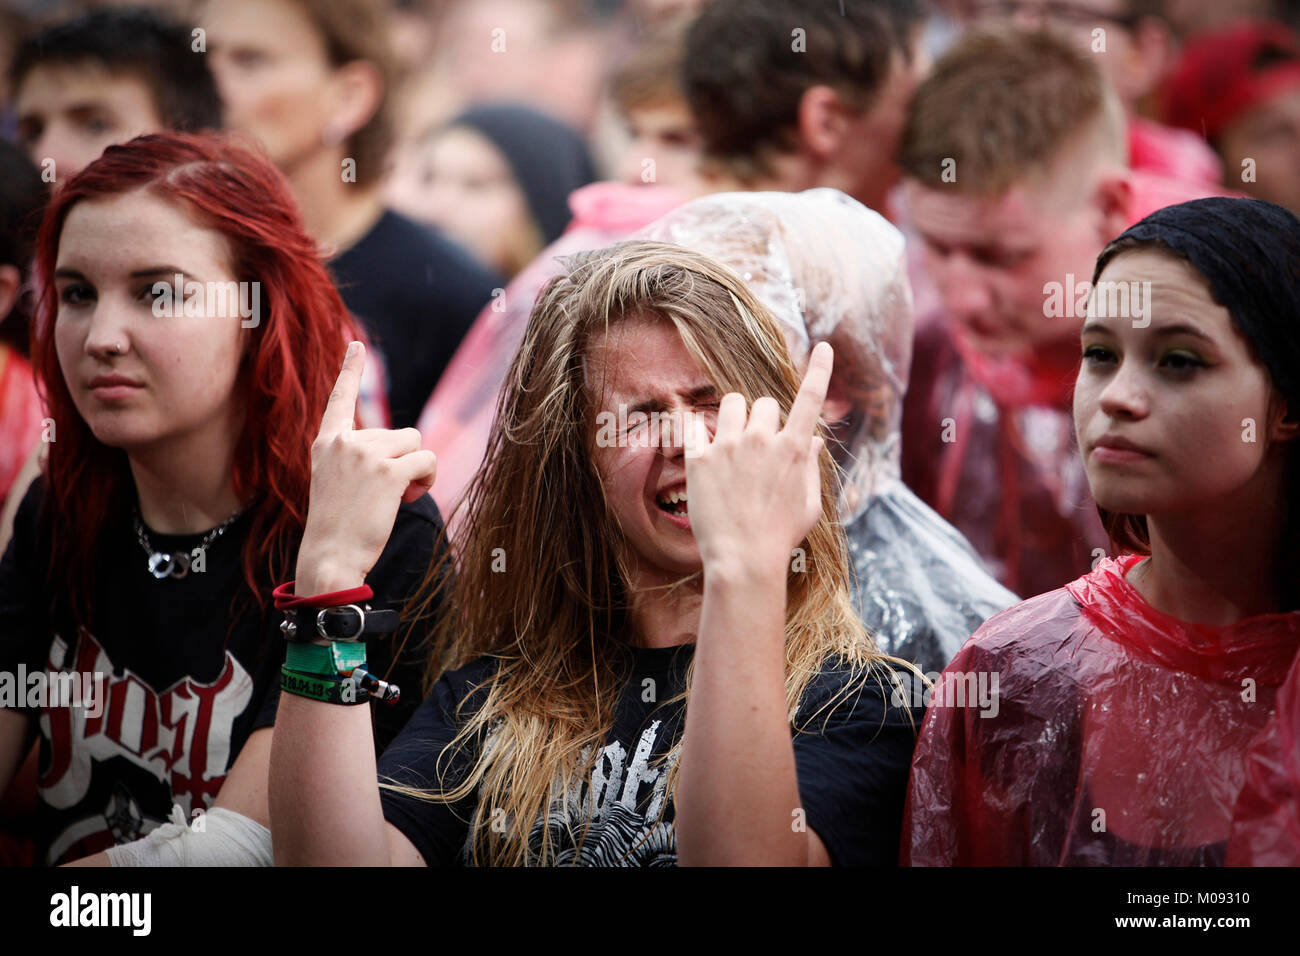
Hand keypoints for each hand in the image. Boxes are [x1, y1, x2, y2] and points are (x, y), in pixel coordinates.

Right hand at [296, 342, 437, 590]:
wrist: (328, 556)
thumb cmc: (336, 526)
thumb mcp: (336, 481)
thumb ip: (357, 457)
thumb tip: (406, 445)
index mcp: (326, 443)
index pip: (340, 399)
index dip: (350, 371)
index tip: (356, 344)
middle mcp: (344, 442)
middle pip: (399, 433)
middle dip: (403, 461)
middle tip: (385, 493)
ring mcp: (365, 454)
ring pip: (416, 445)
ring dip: (418, 471)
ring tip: (397, 497)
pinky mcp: (387, 472)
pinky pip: (426, 461)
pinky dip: (428, 479)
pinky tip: (408, 497)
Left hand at [684, 342, 831, 578]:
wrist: (743, 560)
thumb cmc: (780, 537)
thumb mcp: (808, 505)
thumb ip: (809, 466)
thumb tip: (811, 439)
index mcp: (793, 449)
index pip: (811, 399)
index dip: (820, 370)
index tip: (824, 347)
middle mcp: (762, 440)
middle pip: (764, 402)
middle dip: (762, 418)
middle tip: (756, 448)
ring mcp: (729, 446)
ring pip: (731, 404)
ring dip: (733, 418)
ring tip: (730, 447)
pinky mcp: (700, 458)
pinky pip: (693, 424)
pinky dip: (695, 429)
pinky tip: (699, 446)